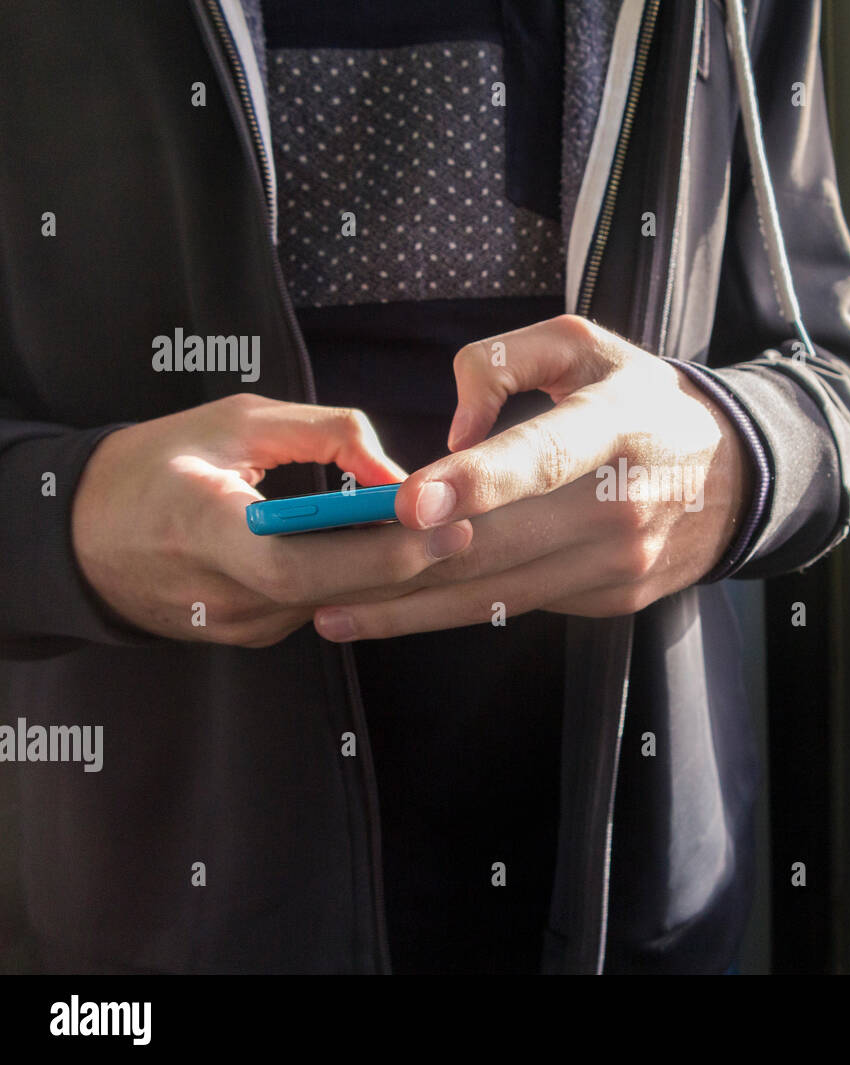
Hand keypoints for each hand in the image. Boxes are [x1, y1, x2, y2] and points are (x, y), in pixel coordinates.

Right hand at [71, 393, 472, 645]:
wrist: (83, 532)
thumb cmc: (157, 463)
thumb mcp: (234, 421)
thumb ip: (323, 434)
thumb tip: (394, 471)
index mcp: (198, 529)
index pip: (299, 563)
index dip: (374, 551)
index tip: (435, 522)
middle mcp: (216, 592)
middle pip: (332, 592)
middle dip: (405, 562)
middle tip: (463, 530)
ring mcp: (232, 624)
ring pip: (333, 603)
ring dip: (388, 573)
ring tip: (438, 534)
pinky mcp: (247, 634)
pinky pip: (317, 607)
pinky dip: (356, 580)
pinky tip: (387, 551)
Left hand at [313, 314, 751, 640]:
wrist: (736, 479)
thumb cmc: (644, 401)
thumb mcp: (586, 346)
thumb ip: (503, 362)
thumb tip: (449, 437)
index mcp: (616, 423)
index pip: (542, 455)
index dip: (474, 480)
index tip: (407, 500)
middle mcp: (620, 503)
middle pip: (499, 543)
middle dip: (401, 561)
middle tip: (320, 566)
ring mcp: (618, 564)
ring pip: (498, 594)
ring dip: (411, 607)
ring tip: (335, 610)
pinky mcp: (611, 601)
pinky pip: (521, 607)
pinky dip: (458, 611)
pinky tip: (403, 610)